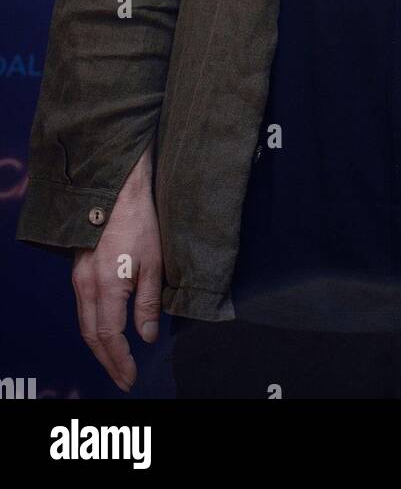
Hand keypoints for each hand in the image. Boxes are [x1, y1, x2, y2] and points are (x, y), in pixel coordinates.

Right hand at [71, 154, 162, 392]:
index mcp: (106, 286)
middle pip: (92, 336)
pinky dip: (94, 327)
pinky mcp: (78, 270)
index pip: (110, 336)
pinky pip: (83, 308)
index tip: (131, 376)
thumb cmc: (139, 222)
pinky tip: (106, 332)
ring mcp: (79, 278)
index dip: (120, 360)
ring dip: (99, 346)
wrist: (117, 191)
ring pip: (85, 323)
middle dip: (108, 361)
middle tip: (123, 378)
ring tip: (116, 362)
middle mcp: (86, 286)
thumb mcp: (153, 263)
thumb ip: (148, 303)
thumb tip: (146, 336)